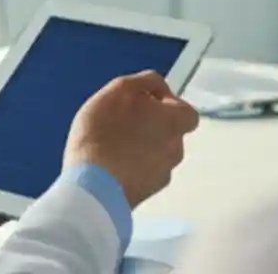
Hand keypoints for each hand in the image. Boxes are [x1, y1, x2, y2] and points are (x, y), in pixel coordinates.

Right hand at [65, 71, 199, 206]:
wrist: (92, 187)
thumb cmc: (104, 130)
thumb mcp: (119, 90)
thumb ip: (145, 82)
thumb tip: (160, 87)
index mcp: (175, 123)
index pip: (185, 112)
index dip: (166, 105)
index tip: (142, 103)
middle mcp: (176, 150)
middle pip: (169, 133)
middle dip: (151, 127)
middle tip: (121, 123)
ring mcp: (162, 176)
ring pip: (155, 155)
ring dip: (140, 149)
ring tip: (111, 146)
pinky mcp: (146, 195)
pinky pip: (142, 175)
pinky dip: (131, 169)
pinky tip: (108, 166)